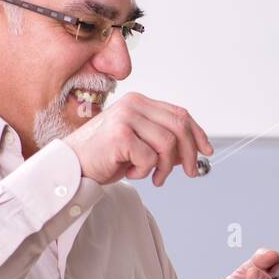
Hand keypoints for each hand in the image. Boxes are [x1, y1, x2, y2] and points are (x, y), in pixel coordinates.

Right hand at [63, 92, 212, 185]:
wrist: (71, 166)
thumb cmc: (103, 156)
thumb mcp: (139, 145)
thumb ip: (163, 142)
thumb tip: (194, 151)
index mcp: (139, 102)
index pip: (179, 113)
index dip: (197, 133)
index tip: (206, 151)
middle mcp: (133, 105)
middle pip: (179, 126)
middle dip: (189, 153)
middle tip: (190, 173)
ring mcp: (126, 118)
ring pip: (168, 144)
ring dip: (165, 167)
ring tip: (153, 176)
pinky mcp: (120, 135)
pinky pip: (150, 158)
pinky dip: (145, 172)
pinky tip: (130, 172)